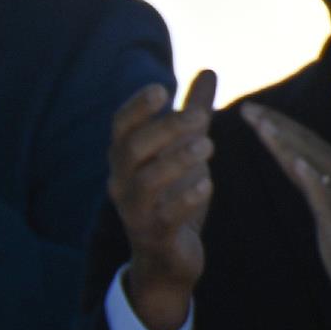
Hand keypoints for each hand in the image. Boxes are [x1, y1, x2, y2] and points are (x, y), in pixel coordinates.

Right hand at [110, 73, 219, 329]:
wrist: (167, 259)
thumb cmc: (173, 197)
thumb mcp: (184, 150)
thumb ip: (194, 113)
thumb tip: (209, 71)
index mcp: (126, 161)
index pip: (121, 127)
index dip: (137, 107)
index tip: (163, 89)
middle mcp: (123, 183)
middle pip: (131, 149)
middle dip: (164, 130)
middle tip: (201, 118)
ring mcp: (135, 211)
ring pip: (145, 182)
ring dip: (175, 161)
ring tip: (208, 145)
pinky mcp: (155, 236)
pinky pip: (164, 217)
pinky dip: (184, 200)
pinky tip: (205, 186)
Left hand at [245, 103, 330, 329]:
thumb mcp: (330, 214)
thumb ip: (315, 187)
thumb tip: (296, 162)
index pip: (307, 147)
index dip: (280, 126)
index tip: (250, 108)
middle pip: (310, 150)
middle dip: (278, 127)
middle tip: (248, 107)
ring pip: (319, 170)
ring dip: (291, 147)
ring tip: (265, 126)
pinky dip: (318, 185)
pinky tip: (301, 168)